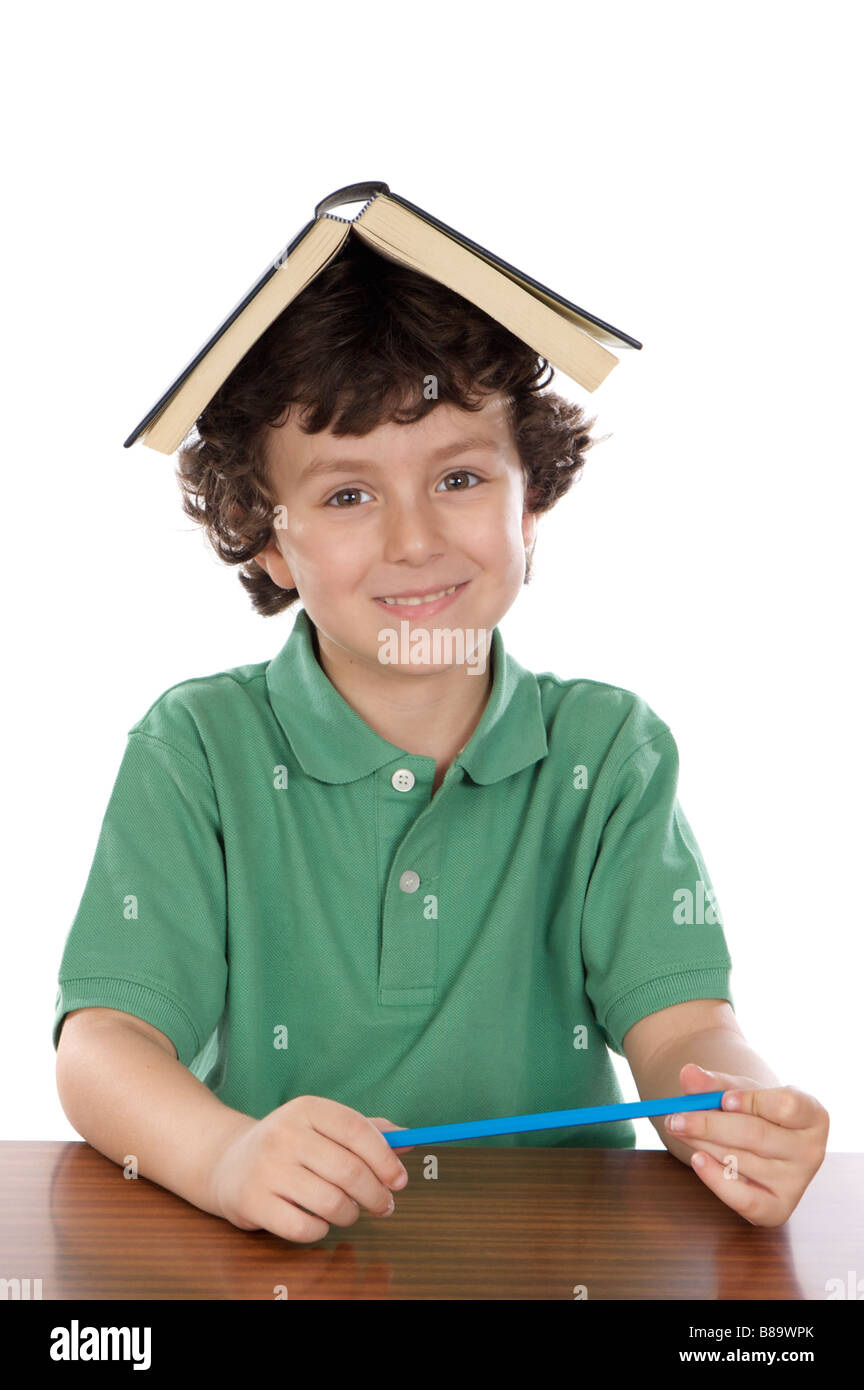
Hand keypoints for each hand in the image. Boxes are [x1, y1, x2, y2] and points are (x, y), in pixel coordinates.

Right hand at [209, 1095, 413, 1243]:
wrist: (227, 1161)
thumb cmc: (289, 1146)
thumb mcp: (323, 1127)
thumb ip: (367, 1132)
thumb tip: (410, 1139)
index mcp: (306, 1109)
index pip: (357, 1131)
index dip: (385, 1158)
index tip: (400, 1180)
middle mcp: (285, 1134)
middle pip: (349, 1171)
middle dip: (376, 1195)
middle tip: (384, 1206)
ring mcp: (266, 1169)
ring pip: (331, 1203)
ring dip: (350, 1214)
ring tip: (348, 1212)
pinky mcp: (252, 1202)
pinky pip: (304, 1228)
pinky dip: (321, 1230)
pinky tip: (318, 1221)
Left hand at [665, 1062, 828, 1226]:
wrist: (762, 1142)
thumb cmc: (754, 1111)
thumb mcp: (738, 1091)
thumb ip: (713, 1083)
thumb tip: (688, 1073)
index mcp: (812, 1114)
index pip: (786, 1106)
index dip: (753, 1102)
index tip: (724, 1099)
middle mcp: (812, 1151)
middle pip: (757, 1135)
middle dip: (709, 1124)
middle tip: (675, 1117)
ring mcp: (797, 1183)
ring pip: (743, 1161)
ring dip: (703, 1144)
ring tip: (679, 1130)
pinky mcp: (778, 1209)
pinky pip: (744, 1199)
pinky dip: (716, 1179)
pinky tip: (697, 1160)